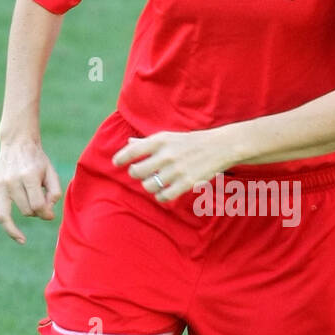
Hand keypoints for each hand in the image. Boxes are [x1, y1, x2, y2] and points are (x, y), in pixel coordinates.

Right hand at [0, 140, 62, 242]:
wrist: (17, 143)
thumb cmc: (37, 160)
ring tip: (22, 239)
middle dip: (34, 213)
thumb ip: (54, 193)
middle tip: (38, 205)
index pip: (38, 206)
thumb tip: (46, 214)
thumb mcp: (51, 172)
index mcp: (29, 176)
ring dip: (15, 228)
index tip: (49, 213)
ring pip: (4, 215)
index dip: (47, 214)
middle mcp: (11, 181)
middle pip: (25, 211)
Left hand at [112, 128, 231, 202]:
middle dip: (136, 174)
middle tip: (142, 174)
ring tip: (155, 183)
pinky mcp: (186, 183)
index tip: (116, 163)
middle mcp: (166, 155)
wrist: (218, 147)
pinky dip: (161, 196)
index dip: (120, 158)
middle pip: (137, 172)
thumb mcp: (168, 137)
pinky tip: (164, 193)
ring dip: (149, 186)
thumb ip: (147, 142)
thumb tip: (128, 144)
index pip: (132, 151)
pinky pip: (164, 196)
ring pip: (148, 186)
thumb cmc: (189, 142)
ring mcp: (176, 170)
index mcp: (160, 141)